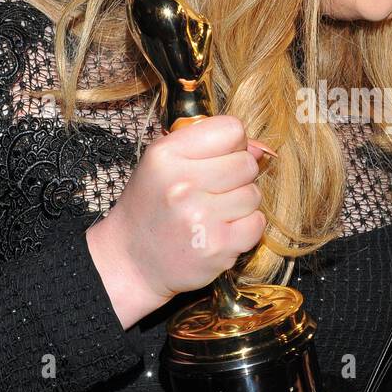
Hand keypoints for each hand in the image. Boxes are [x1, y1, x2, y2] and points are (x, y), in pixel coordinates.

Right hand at [86, 114, 269, 328]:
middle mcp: (182, 183)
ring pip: (254, 195)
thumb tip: (259, 147)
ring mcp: (200, 217)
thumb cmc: (152, 207)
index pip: (231, 129)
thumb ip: (209, 146)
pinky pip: (257, 224)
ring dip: (241, 205)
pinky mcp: (217, 246)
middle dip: (238, 177)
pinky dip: (245, 229)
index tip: (217, 161)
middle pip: (247, 163)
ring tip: (212, 214)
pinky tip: (220, 232)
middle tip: (212, 193)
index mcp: (166, 154)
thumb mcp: (164, 163)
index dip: (232, 145)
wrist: (131, 261)